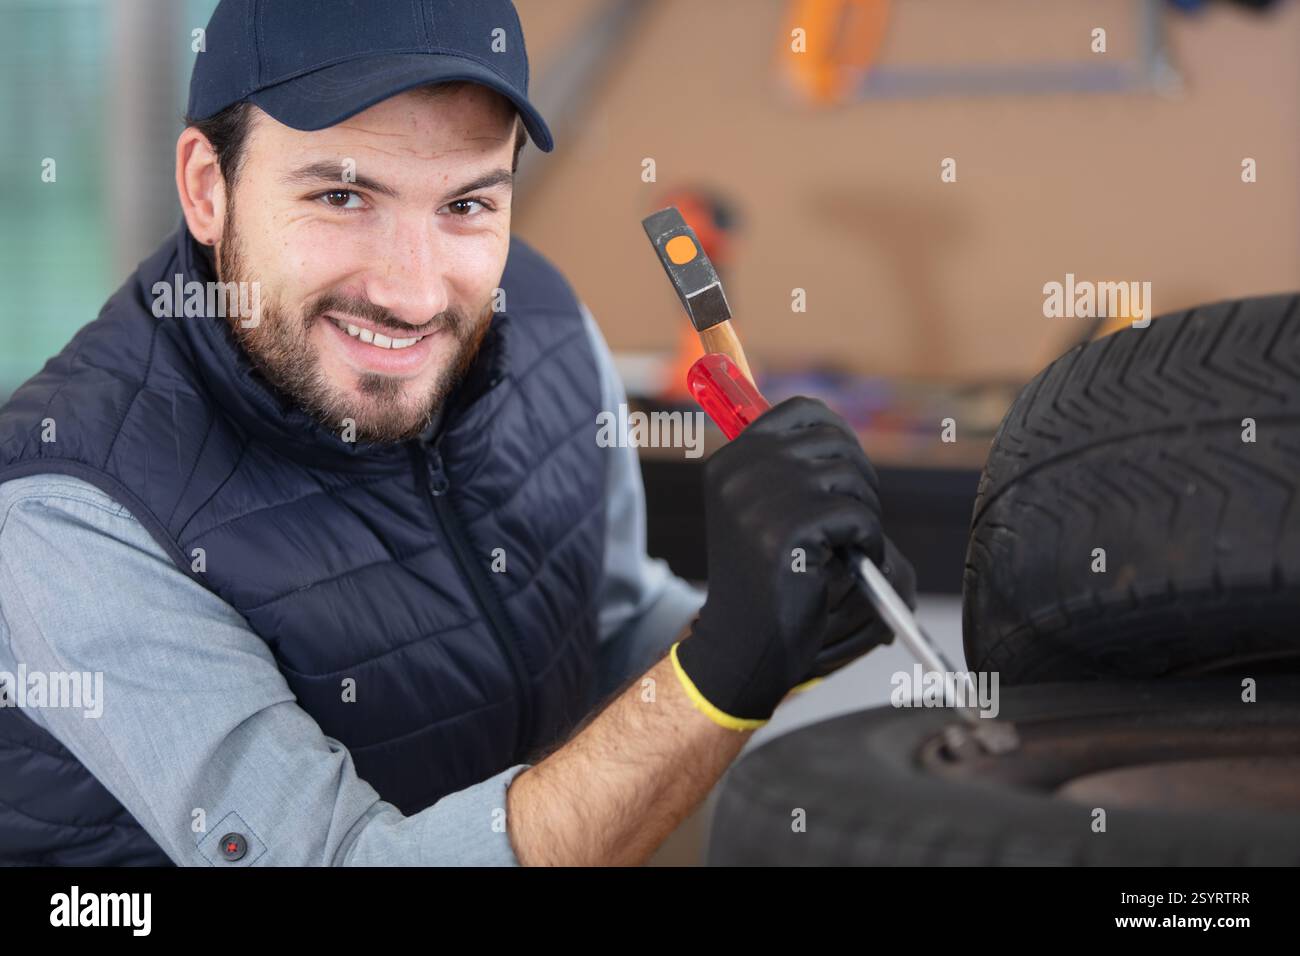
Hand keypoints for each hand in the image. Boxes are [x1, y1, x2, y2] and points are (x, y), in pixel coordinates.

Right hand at [672, 397, 903, 727]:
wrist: (744, 645)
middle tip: (851, 522)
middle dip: (858, 479)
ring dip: (864, 514)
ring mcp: (761, 499)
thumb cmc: (765, 580)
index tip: (843, 475)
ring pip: (852, 477)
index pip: (802, 411)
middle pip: (835, 441)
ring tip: (845, 547)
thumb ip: (783, 465)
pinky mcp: (790, 530)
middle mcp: (739, 471)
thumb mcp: (758, 510)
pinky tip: (848, 565)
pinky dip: (868, 543)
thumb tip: (828, 423)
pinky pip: (859, 516)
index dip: (838, 438)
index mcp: (730, 461)